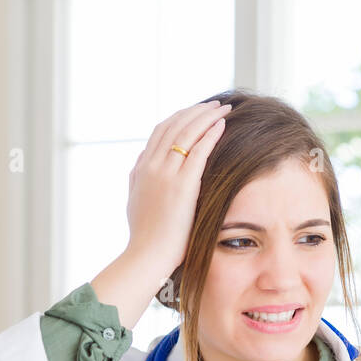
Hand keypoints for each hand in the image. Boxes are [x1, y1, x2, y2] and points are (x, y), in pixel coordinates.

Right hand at [124, 99, 232, 282]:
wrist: (147, 256)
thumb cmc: (145, 236)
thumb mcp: (135, 200)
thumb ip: (138, 179)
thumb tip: (140, 163)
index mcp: (141, 168)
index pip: (161, 131)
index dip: (180, 117)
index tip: (197, 112)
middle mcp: (151, 166)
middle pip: (175, 126)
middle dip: (197, 111)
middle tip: (216, 104)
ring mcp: (165, 174)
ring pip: (187, 133)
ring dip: (207, 117)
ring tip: (224, 108)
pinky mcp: (182, 185)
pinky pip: (198, 151)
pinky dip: (210, 134)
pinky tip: (222, 125)